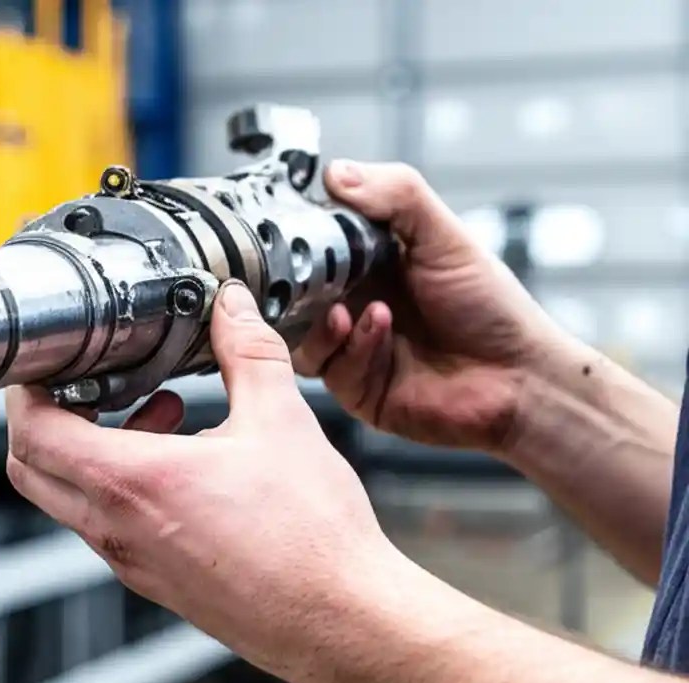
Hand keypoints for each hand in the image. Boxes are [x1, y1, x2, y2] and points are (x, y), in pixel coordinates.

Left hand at [4, 281, 397, 679]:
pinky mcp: (156, 580)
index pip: (33, 433)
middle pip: (33, 468)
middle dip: (48, 416)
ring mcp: (132, 561)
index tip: (46, 361)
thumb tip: (231, 307)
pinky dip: (123, 484)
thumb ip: (247, 353)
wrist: (340, 622)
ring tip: (162, 412)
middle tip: (90, 381)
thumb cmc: (310, 539)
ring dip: (95, 448)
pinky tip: (189, 460)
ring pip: (72, 498)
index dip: (26, 390)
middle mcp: (116, 530)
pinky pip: (110, 525)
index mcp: (131, 484)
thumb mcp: (279, 421)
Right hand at [295, 161, 566, 450]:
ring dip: (323, 322)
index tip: (288, 230)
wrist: (519, 379)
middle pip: (295, 293)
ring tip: (350, 312)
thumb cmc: (492, 308)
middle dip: (298, 286)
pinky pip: (329, 369)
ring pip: (301, 335)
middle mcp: (356, 303)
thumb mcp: (446, 237)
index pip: (313, 244)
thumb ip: (397, 195)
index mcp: (370, 262)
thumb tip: (337, 172)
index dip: (297, 238)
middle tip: (309, 276)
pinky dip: (350, 347)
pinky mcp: (356, 387)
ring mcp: (353, 346)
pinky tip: (379, 330)